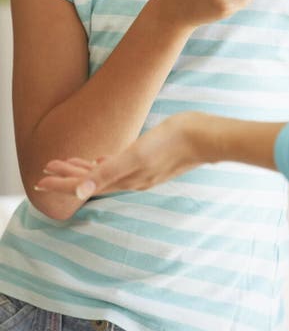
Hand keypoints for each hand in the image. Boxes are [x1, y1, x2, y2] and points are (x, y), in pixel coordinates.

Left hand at [35, 112, 213, 201]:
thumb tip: (80, 193)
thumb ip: (108, 171)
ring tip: (65, 165)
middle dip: (68, 177)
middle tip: (44, 172)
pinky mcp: (150, 161)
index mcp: (125, 179)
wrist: (205, 137)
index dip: (62, 183)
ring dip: (83, 170)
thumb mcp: (137, 154)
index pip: (85, 185)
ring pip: (103, 175)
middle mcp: (131, 179)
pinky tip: (101, 160)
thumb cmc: (174, 141)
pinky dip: (104, 165)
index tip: (39, 182)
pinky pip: (119, 168)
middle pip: (91, 181)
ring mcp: (141, 171)